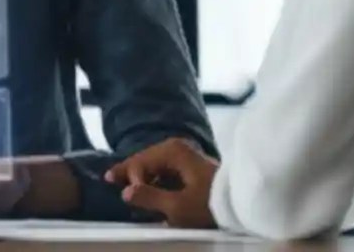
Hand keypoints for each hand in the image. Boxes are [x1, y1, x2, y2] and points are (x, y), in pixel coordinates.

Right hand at [105, 139, 219, 227]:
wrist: (243, 201)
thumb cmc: (210, 204)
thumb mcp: (178, 207)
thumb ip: (149, 198)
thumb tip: (125, 192)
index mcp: (171, 152)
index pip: (139, 163)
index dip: (130, 180)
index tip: (130, 198)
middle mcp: (176, 147)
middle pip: (144, 158)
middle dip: (129, 170)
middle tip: (109, 177)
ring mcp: (185, 153)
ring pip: (154, 162)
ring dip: (141, 174)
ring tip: (128, 183)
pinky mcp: (192, 163)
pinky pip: (164, 167)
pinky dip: (153, 175)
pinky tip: (149, 184)